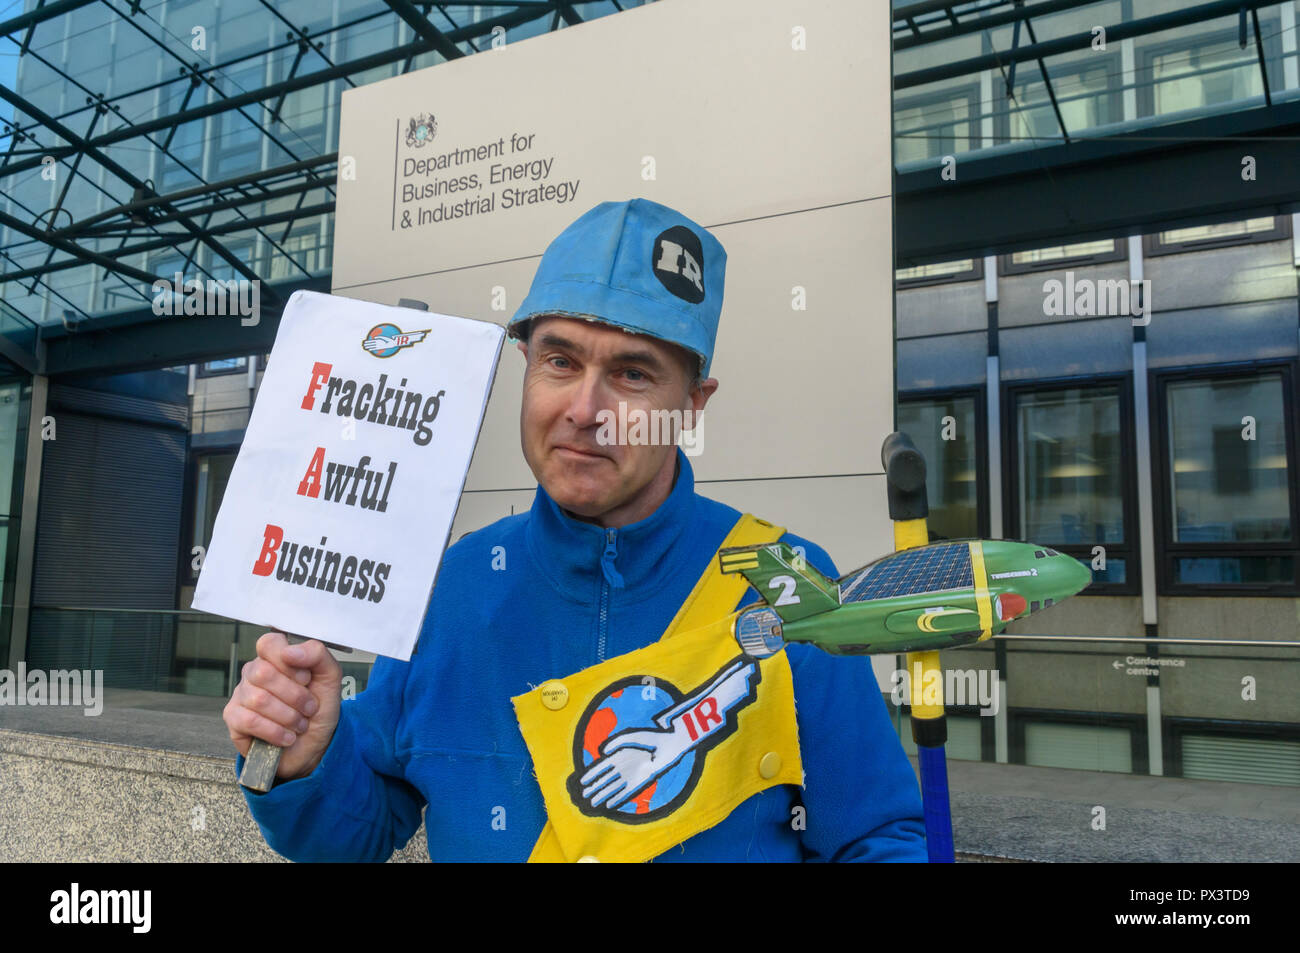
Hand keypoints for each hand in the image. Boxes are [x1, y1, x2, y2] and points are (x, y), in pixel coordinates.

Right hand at [223, 631, 342, 780]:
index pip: (269, 643)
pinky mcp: (233, 718)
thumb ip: (317, 654)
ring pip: (259, 700)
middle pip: (264, 673)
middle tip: (309, 708)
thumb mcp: (329, 678)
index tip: (306, 679)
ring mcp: (241, 694)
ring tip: (299, 724)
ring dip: (288, 717)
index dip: (290, 663)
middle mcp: (254, 672)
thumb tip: (290, 651)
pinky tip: (287, 737)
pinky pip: (250, 721)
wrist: (313, 745)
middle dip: (295, 696)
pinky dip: (275, 732)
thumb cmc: (318, 709)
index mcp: (275, 657)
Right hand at [579, 727, 691, 809]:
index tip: (582, 781)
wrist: (670, 745)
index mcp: (620, 754)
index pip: (603, 766)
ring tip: (592, 802)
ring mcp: (632, 775)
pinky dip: (618, 798)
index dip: (592, 774)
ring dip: (603, 795)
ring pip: (614, 787)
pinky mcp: (642, 782)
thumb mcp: (632, 736)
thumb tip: (602, 752)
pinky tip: (609, 805)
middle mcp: (625, 766)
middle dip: (595, 787)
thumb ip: (616, 742)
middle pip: (606, 779)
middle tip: (583, 795)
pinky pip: (627, 792)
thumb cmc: (652, 738)